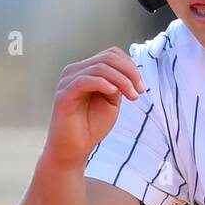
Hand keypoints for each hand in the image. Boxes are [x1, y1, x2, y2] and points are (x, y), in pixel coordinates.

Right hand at [44, 47, 145, 166]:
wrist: (74, 149)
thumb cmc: (92, 125)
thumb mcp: (112, 101)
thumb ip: (118, 84)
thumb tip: (127, 70)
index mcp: (86, 70)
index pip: (111, 54)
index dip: (130, 66)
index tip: (141, 87)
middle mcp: (74, 71)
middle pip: (107, 58)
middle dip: (129, 72)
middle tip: (139, 92)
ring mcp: (67, 82)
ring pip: (99, 67)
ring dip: (121, 80)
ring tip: (132, 96)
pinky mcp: (63, 95)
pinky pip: (84, 80)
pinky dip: (102, 83)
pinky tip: (113, 92)